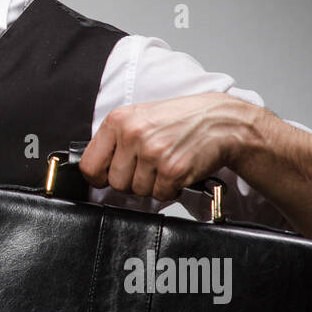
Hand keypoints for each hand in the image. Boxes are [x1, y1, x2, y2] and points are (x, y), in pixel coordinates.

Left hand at [78, 92, 255, 201]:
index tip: (107, 177)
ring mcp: (152, 153)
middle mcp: (133, 135)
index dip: (99, 176)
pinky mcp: (172, 170)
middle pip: (115, 182)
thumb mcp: (141, 116)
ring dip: (152, 185)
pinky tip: (177, 171)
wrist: (221, 121)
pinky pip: (160, 195)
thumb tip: (97, 168)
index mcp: (119, 120)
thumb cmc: (181, 119)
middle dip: (131, 181)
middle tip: (149, 167)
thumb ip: (117, 138)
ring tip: (165, 165)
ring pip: (137, 191)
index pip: (89, 164)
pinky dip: (169, 189)